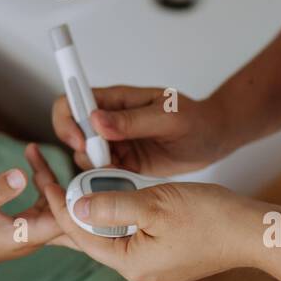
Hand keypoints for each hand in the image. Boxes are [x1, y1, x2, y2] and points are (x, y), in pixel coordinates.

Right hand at [0, 146, 66, 276]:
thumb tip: (21, 174)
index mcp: (23, 238)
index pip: (61, 221)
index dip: (62, 196)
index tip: (45, 171)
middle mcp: (32, 238)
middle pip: (62, 210)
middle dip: (57, 179)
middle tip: (37, 154)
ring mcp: (29, 233)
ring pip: (53, 205)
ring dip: (46, 179)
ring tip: (31, 151)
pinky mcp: (23, 227)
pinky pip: (41, 205)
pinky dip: (40, 185)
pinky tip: (32, 167)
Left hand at [28, 147, 265, 280]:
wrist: (251, 233)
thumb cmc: (210, 216)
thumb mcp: (153, 203)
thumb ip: (110, 205)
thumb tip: (74, 206)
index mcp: (131, 264)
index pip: (80, 233)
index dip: (59, 203)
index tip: (44, 177)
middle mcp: (137, 272)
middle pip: (89, 239)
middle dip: (68, 210)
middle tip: (47, 183)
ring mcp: (151, 268)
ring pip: (108, 236)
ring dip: (91, 211)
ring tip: (68, 187)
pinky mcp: (163, 259)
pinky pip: (127, 236)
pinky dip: (114, 216)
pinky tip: (105, 199)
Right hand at [51, 84, 227, 176]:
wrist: (212, 139)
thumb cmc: (194, 119)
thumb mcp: (166, 117)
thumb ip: (132, 120)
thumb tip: (96, 120)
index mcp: (116, 100)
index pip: (73, 100)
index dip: (67, 120)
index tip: (82, 140)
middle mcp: (109, 120)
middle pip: (71, 131)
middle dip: (80, 149)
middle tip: (105, 161)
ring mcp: (115, 143)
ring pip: (84, 156)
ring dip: (95, 167)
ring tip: (124, 169)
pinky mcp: (124, 163)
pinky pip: (103, 173)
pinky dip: (108, 180)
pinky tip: (129, 179)